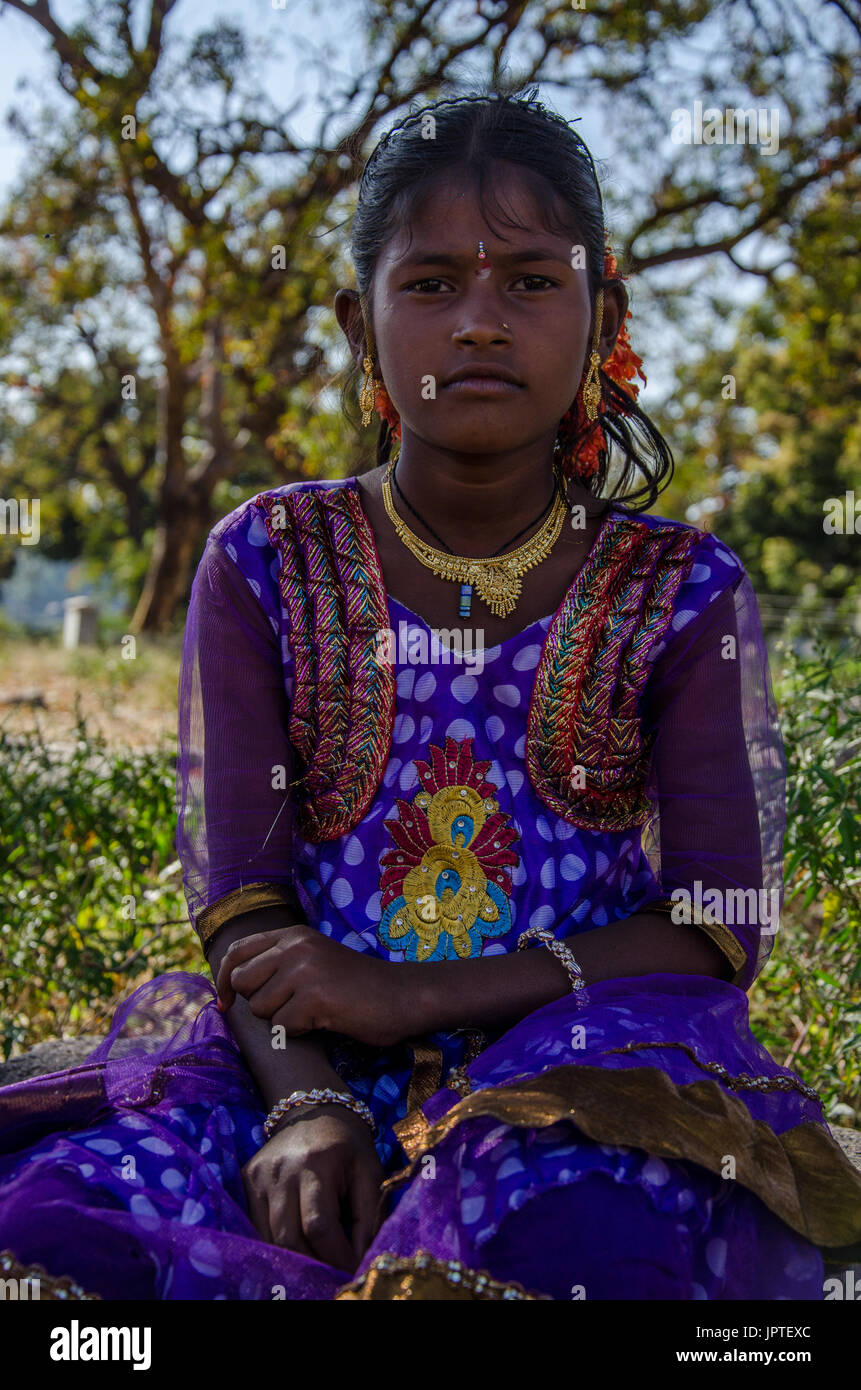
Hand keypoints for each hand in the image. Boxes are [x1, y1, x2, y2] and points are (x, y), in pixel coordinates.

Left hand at [215, 924, 417, 1046]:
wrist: (402, 996)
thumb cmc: (356, 986)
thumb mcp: (314, 960)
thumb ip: (278, 963)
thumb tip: (229, 984)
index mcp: (293, 934)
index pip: (236, 950)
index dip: (222, 979)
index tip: (222, 1003)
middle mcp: (295, 946)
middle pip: (241, 981)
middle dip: (256, 1002)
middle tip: (287, 1009)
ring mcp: (304, 970)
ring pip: (259, 1007)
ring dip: (281, 1019)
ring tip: (313, 1012)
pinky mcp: (314, 998)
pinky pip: (282, 1026)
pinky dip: (300, 1032)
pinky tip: (324, 1021)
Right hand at [242, 1105, 383, 1271]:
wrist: (311, 1107)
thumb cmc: (346, 1143)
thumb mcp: (369, 1170)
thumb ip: (368, 1215)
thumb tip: (361, 1260)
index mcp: (317, 1162)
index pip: (320, 1226)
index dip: (336, 1258)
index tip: (352, 1272)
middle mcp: (282, 1169)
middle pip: (290, 1238)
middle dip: (314, 1264)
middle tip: (333, 1274)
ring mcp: (259, 1175)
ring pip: (270, 1238)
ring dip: (295, 1258)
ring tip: (317, 1264)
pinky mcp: (247, 1179)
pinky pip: (258, 1226)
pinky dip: (277, 1244)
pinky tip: (296, 1247)